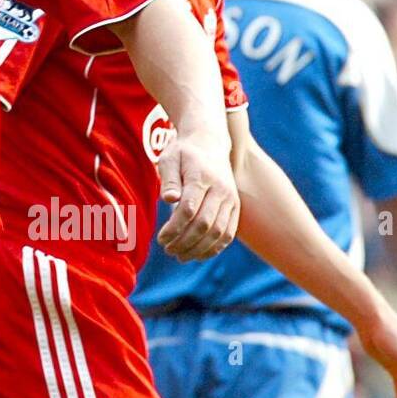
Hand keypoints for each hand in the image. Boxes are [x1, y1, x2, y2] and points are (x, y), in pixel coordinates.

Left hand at [155, 131, 239, 261]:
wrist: (210, 142)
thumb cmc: (183, 153)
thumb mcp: (169, 158)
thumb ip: (169, 179)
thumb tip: (169, 199)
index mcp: (202, 177)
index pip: (189, 210)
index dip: (174, 228)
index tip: (161, 239)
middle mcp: (221, 190)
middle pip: (205, 224)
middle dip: (184, 241)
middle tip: (167, 249)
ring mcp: (231, 200)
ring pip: (218, 232)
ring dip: (198, 249)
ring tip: (180, 255)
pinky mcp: (235, 208)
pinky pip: (228, 233)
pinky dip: (215, 248)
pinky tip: (198, 254)